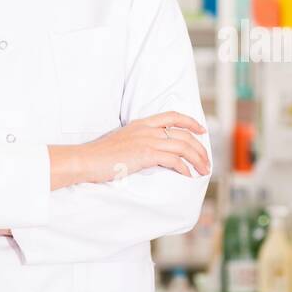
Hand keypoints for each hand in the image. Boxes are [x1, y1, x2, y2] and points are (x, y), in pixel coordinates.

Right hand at [67, 111, 209, 184]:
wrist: (85, 160)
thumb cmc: (99, 156)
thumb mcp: (121, 141)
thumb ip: (137, 142)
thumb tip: (150, 153)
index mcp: (141, 123)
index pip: (172, 116)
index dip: (190, 122)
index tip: (202, 130)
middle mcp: (147, 129)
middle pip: (183, 134)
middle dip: (200, 148)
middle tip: (206, 161)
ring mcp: (147, 140)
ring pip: (183, 147)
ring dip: (197, 159)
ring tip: (203, 170)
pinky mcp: (146, 154)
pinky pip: (174, 160)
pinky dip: (184, 168)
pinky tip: (187, 175)